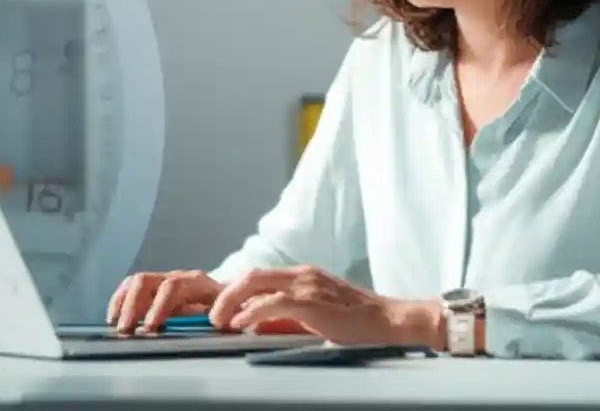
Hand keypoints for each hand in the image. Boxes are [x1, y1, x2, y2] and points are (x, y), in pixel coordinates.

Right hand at [105, 270, 224, 333]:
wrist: (233, 300)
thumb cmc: (229, 311)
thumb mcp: (226, 315)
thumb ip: (212, 320)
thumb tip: (199, 326)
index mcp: (198, 283)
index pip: (173, 287)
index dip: (159, 306)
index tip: (149, 326)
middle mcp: (179, 277)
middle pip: (148, 280)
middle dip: (133, 305)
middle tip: (126, 329)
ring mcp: (165, 281)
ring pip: (136, 282)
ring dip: (123, 303)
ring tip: (117, 324)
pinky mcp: (155, 289)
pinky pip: (131, 288)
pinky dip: (120, 301)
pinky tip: (114, 318)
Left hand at [207, 265, 442, 346]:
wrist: (388, 320)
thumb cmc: (356, 322)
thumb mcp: (314, 316)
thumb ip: (285, 317)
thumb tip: (253, 324)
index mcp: (302, 276)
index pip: (258, 276)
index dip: (233, 291)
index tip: (218, 309)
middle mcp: (302, 275)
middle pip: (251, 275)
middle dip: (224, 293)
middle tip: (211, 316)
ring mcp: (308, 285)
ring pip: (257, 282)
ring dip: (231, 300)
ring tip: (218, 320)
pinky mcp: (313, 302)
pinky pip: (274, 301)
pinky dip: (252, 310)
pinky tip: (240, 323)